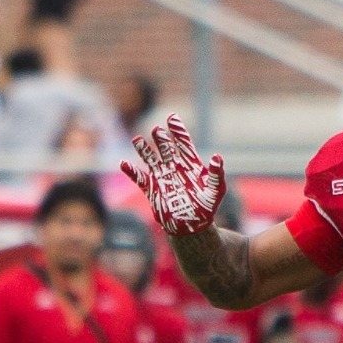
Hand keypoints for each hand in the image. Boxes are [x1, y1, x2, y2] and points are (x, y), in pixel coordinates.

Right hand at [121, 115, 226, 236]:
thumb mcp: (216, 191)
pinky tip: (124, 164)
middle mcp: (174, 167)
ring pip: (150, 159)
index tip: (172, 118)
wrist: (192, 225)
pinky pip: (139, 178)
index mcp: (190, 164)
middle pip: (166, 148)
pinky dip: (131, 171)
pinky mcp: (152, 189)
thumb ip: (217, 174)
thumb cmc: (207, 207)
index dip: (177, 131)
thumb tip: (217, 157)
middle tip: (158, 130)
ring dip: (144, 150)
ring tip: (137, 140)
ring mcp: (162, 177)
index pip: (183, 143)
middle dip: (162, 138)